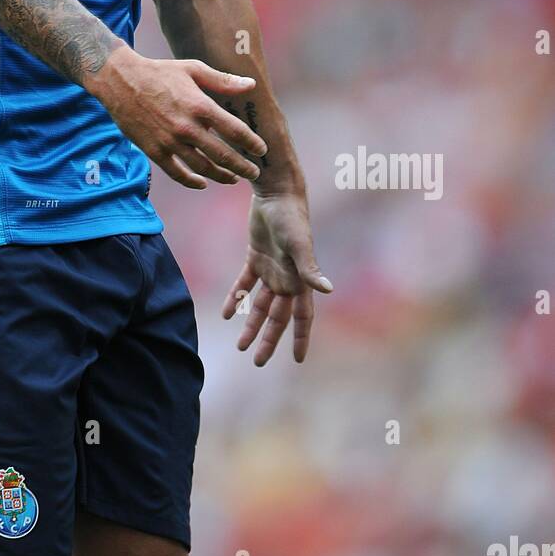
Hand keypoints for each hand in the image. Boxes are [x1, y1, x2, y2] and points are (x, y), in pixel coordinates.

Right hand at [86, 47, 267, 189]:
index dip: (252, 143)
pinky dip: (192, 181)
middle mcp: (188, 127)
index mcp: (201, 106)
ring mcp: (170, 142)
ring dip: (222, 176)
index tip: (261, 150)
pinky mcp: (154, 151)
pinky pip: (177, 173)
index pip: (235, 131)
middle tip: (254, 173)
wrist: (120, 81)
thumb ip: (223, 81)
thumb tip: (251, 85)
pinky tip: (203, 183)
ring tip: (233, 179)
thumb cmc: (160, 72)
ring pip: (203, 168)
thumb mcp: (193, 69)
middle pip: (223, 155)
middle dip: (243, 167)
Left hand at [222, 182, 332, 364]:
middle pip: (277, 317)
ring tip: (240, 345)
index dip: (301, 338)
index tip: (297, 360)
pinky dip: (235, 299)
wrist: (276, 194)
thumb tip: (328, 290)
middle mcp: (286, 278)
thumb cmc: (292, 218)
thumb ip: (310, 269)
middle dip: (269, 339)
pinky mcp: (255, 257)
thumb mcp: (300, 245)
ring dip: (251, 324)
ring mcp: (270, 269)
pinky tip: (226, 314)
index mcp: (300, 280)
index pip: (302, 317)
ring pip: (260, 305)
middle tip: (257, 361)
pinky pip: (244, 284)